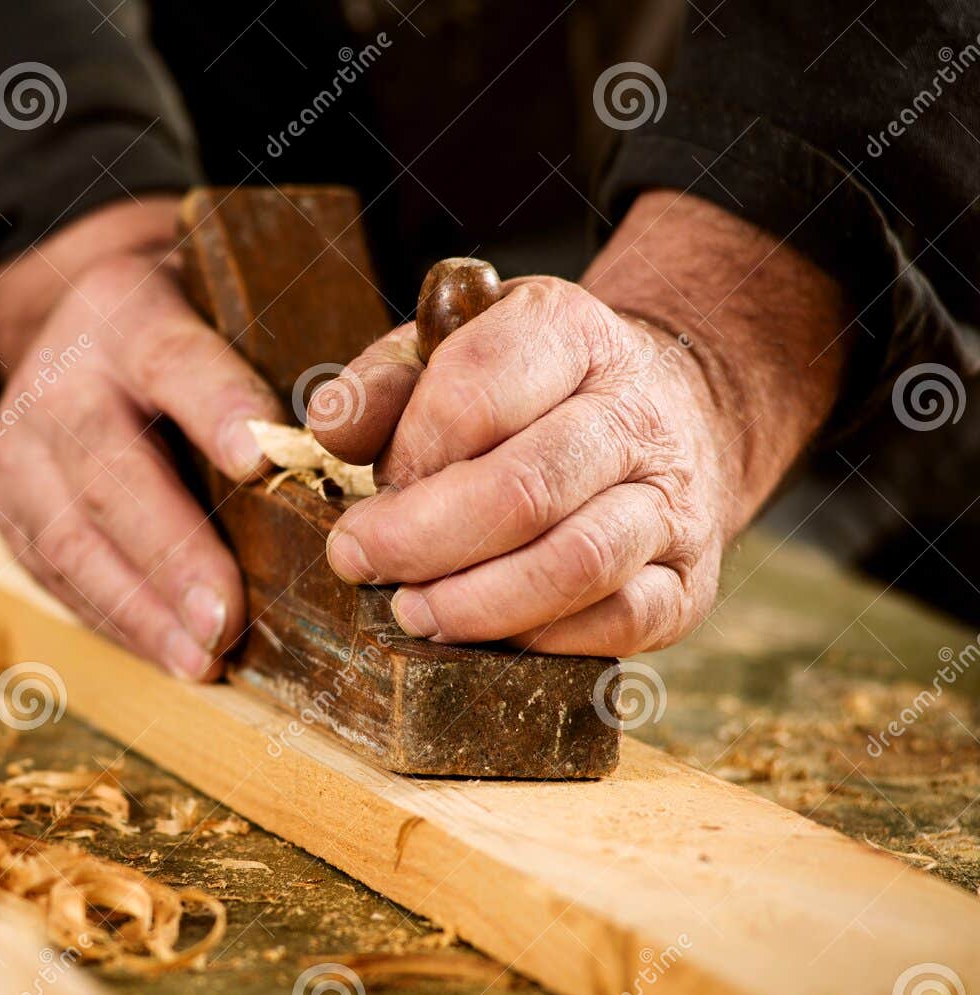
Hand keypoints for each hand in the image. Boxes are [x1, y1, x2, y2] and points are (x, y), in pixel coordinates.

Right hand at [0, 199, 280, 679]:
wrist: (80, 334)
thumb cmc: (189, 333)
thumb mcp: (227, 312)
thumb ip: (280, 361)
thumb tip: (352, 445)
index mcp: (128, 315)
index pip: (170, 357)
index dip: (213, 407)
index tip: (260, 461)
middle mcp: (61, 381)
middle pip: (107, 469)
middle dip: (171, 551)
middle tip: (226, 616)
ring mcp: (22, 450)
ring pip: (69, 537)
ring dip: (141, 608)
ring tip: (202, 658)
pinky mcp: (10, 510)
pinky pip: (58, 575)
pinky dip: (118, 621)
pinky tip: (171, 654)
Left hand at [311, 191, 848, 656]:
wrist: (668, 412)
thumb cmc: (531, 389)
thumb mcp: (452, 350)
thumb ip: (384, 384)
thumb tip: (330, 426)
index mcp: (571, 333)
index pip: (478, 391)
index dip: (411, 450)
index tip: (374, 481)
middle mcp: (635, 414)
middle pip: (523, 489)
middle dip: (420, 539)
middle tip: (357, 559)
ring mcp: (671, 502)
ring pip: (575, 563)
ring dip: (474, 602)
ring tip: (410, 610)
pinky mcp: (688, 581)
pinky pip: (617, 622)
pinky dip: (539, 638)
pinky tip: (483, 632)